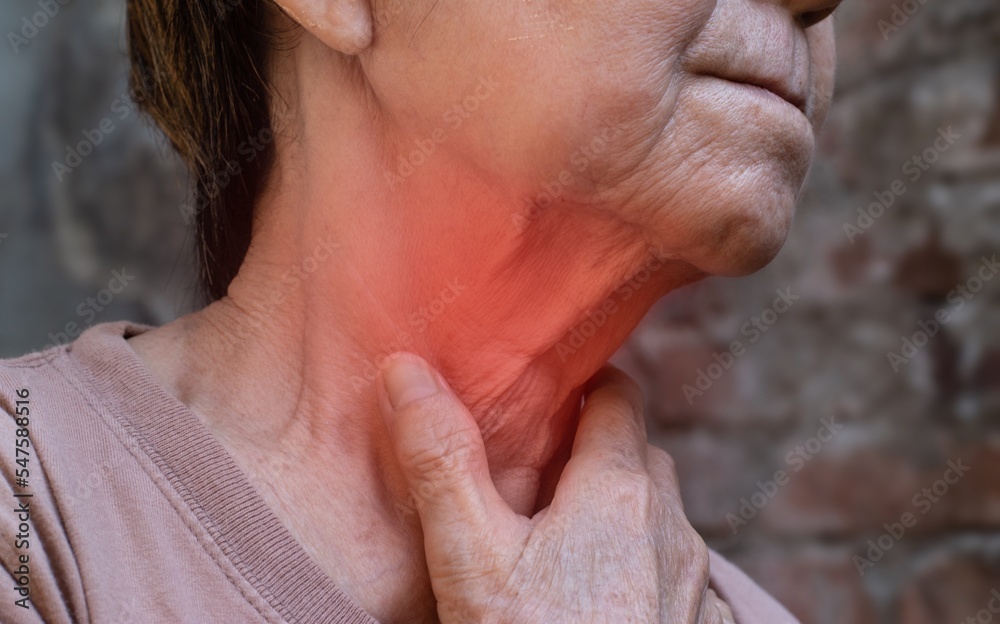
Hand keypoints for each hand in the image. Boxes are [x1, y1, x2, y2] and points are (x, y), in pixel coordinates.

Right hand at [376, 354, 733, 623]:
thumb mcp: (470, 555)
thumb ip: (442, 459)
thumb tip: (406, 368)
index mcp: (618, 490)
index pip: (618, 397)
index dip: (585, 387)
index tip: (548, 396)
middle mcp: (671, 526)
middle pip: (640, 456)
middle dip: (598, 449)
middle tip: (542, 467)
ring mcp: (694, 582)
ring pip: (662, 516)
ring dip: (626, 509)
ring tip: (569, 534)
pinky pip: (680, 573)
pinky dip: (649, 565)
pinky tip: (610, 599)